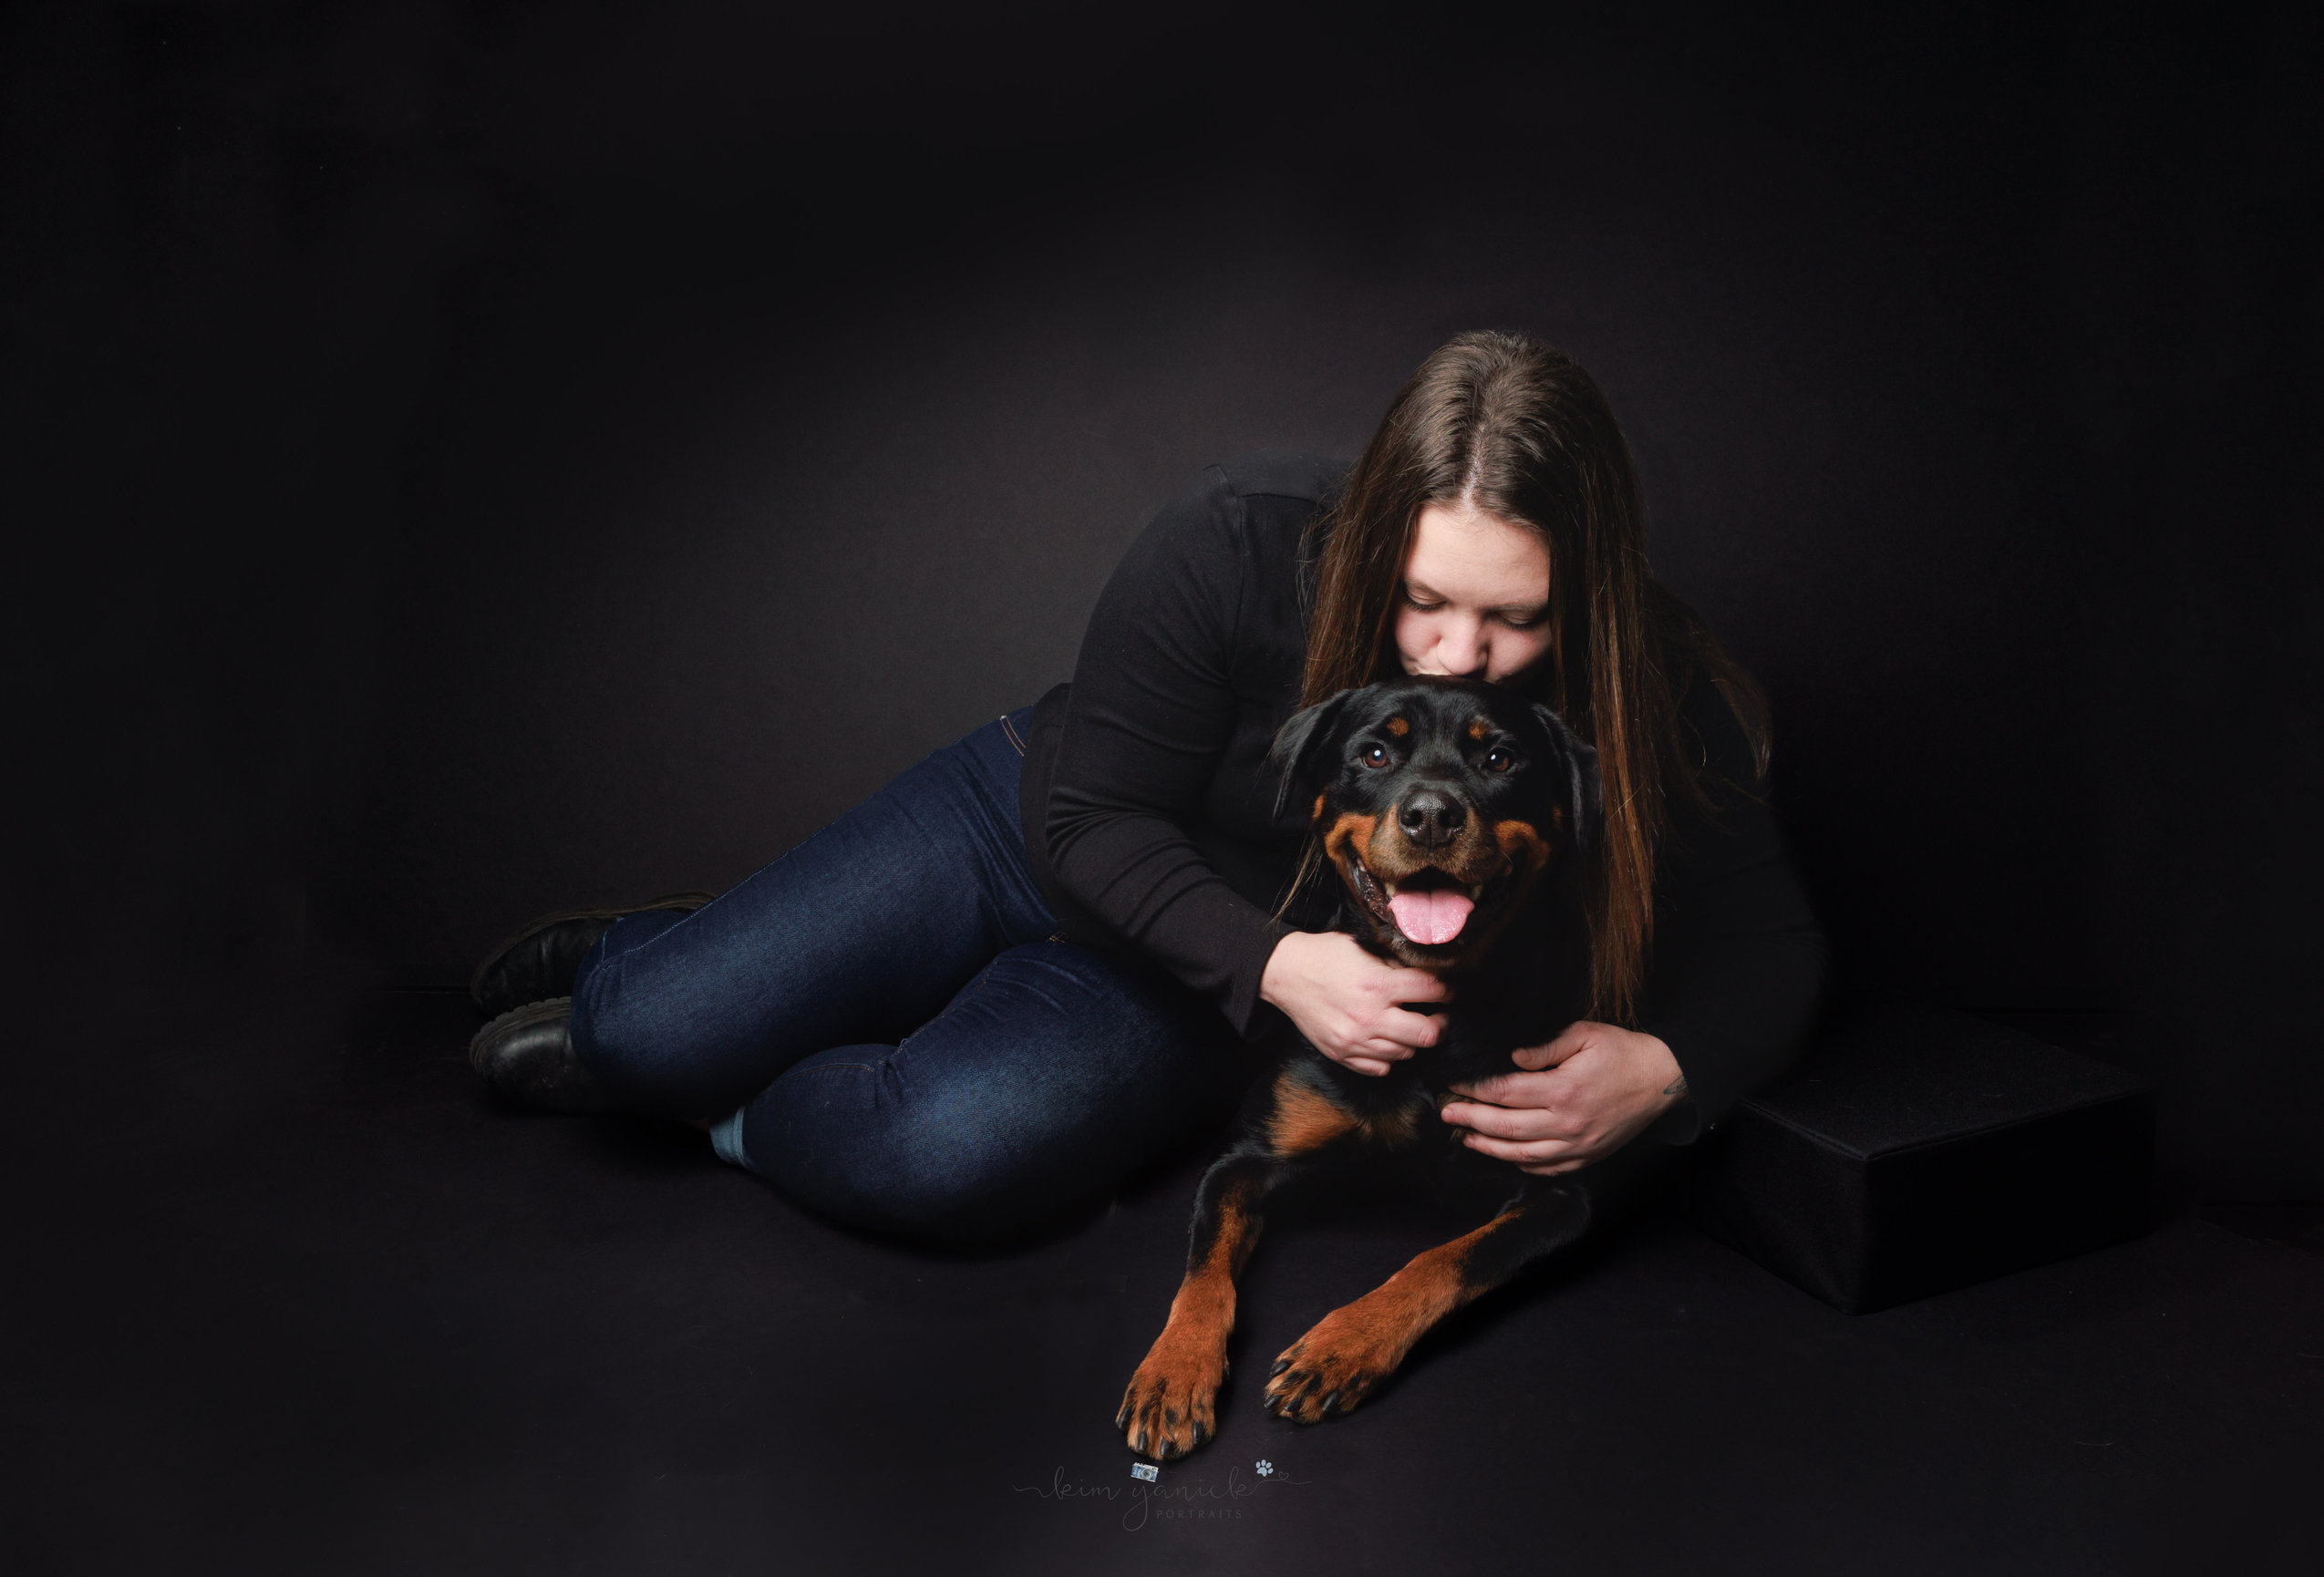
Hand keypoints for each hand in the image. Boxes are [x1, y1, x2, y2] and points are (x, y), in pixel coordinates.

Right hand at [1260, 930, 1448, 1076]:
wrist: (1285, 974)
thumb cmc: (1324, 955)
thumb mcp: (1363, 948)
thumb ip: (1394, 965)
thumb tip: (1424, 975)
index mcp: (1378, 985)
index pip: (1431, 992)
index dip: (1447, 991)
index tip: (1448, 992)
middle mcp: (1370, 1016)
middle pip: (1426, 1035)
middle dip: (1439, 1024)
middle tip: (1438, 1016)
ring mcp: (1355, 1040)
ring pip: (1405, 1053)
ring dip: (1412, 1041)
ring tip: (1409, 1026)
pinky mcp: (1341, 1053)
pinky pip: (1379, 1068)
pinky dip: (1388, 1057)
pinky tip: (1385, 1040)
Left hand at [1437, 1020, 1687, 1174]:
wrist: (1662, 1079)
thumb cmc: (1621, 1051)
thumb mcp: (1584, 1034)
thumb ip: (1544, 1047)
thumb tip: (1510, 1058)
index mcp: (1564, 1090)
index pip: (1505, 1093)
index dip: (1474, 1091)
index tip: (1453, 1085)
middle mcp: (1568, 1123)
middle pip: (1507, 1128)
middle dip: (1471, 1120)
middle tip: (1446, 1113)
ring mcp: (1579, 1145)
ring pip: (1522, 1154)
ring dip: (1489, 1148)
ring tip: (1466, 1137)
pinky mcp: (1588, 1156)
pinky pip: (1548, 1169)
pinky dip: (1521, 1164)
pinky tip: (1505, 1154)